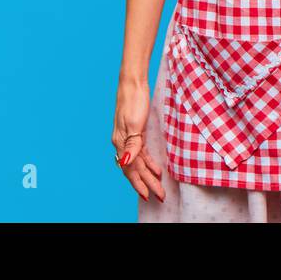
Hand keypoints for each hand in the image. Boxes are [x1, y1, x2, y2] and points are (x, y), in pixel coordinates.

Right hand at [114, 80, 164, 202]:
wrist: (133, 83)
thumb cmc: (133, 100)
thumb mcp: (134, 122)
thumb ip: (132, 144)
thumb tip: (126, 163)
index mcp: (121, 142)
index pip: (130, 169)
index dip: (139, 183)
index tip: (149, 196)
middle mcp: (123, 143)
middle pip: (135, 169)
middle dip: (146, 183)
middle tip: (160, 196)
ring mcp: (129, 138)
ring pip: (138, 163)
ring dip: (148, 175)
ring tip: (158, 187)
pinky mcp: (136, 132)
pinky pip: (141, 153)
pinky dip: (148, 163)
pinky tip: (156, 169)